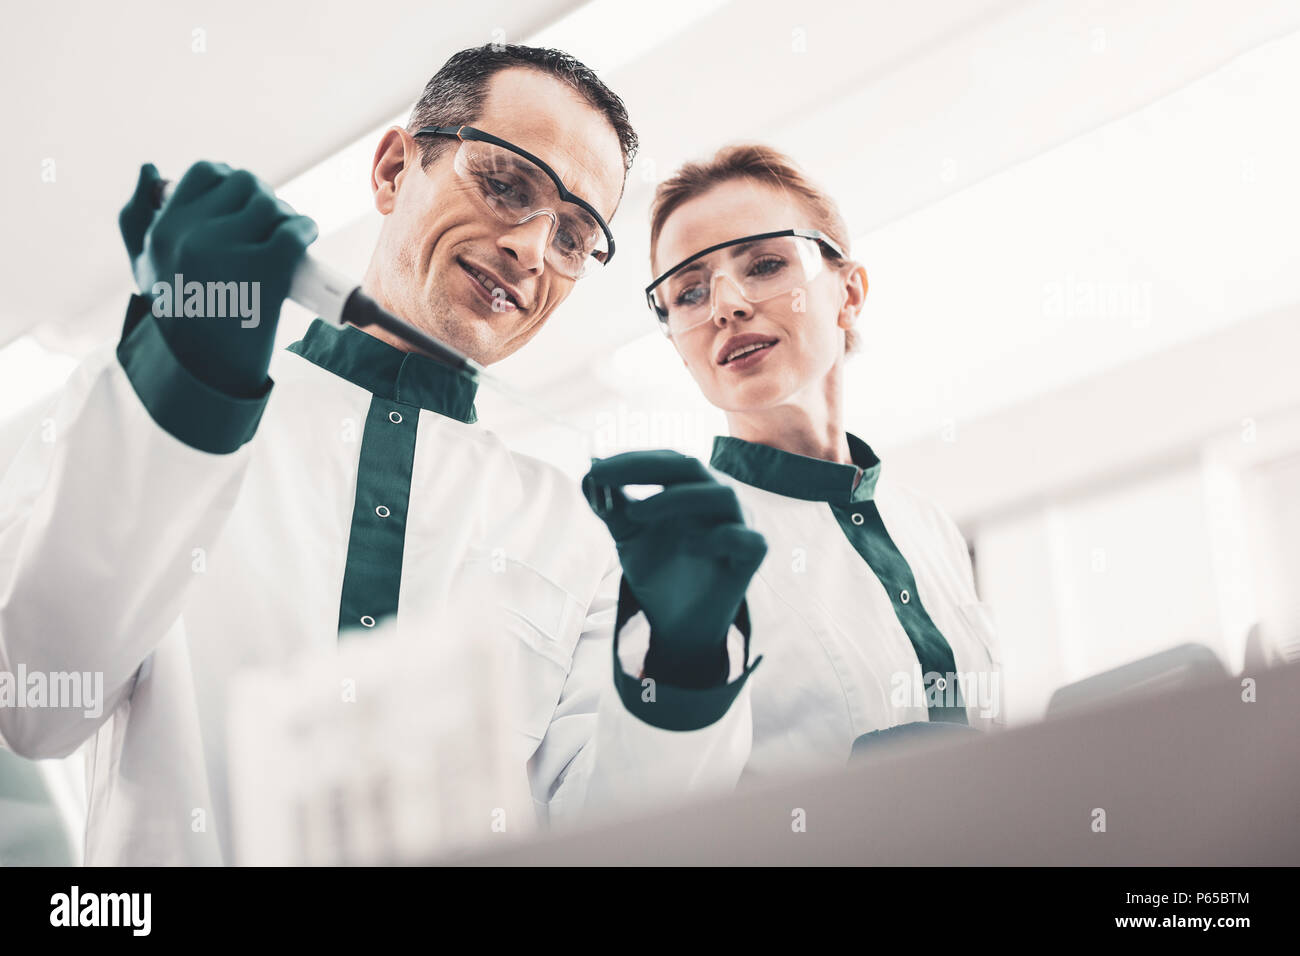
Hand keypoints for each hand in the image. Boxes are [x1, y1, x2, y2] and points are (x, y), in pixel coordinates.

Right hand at [117, 161, 317, 395]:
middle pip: (247, 185)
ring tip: (286, 239)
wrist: (204, 374)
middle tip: (270, 225)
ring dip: (287, 217)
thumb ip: (135, 218)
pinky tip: (304, 241)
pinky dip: (305, 230)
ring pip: (272, 205)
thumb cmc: (178, 319)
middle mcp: (191, 237)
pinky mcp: (264, 271)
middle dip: (264, 200)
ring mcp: (228, 253)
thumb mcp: (144, 268)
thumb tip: (152, 168)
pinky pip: (294, 230)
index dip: (232, 181)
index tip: (244, 204)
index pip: (207, 172)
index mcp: (164, 230)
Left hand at [584, 450, 766, 687]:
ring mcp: (740, 525)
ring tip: (636, 514)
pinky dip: (717, 537)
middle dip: (645, 469)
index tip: (594, 469)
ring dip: (676, 498)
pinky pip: (745, 538)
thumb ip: (611, 507)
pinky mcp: (752, 556)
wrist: (677, 624)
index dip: (632, 460)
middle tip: (605, 478)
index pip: (668, 460)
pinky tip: (689, 547)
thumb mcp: (628, 536)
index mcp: (692, 488)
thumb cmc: (658, 573)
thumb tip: (586, 477)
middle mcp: (718, 499)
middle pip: (692, 466)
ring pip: (722, 494)